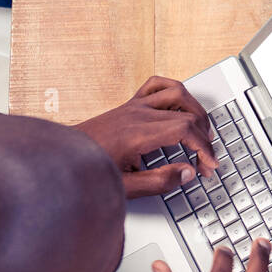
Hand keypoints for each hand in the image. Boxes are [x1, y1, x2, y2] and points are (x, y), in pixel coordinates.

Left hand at [73, 75, 217, 198]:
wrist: (62, 159)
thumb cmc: (89, 171)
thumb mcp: (125, 187)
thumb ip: (159, 181)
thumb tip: (187, 171)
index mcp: (137, 134)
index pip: (184, 130)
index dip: (204, 147)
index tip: (209, 165)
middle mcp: (137, 115)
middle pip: (187, 115)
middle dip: (204, 139)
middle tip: (204, 162)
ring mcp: (134, 106)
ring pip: (178, 93)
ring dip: (196, 111)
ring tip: (202, 132)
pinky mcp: (130, 104)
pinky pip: (157, 84)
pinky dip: (175, 91)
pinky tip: (181, 106)